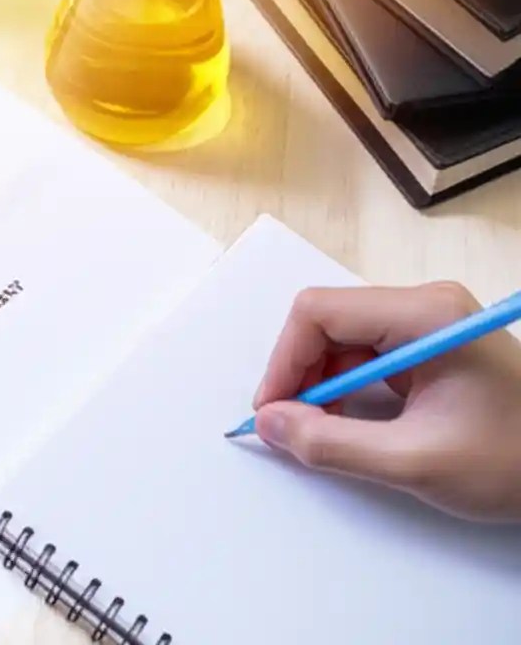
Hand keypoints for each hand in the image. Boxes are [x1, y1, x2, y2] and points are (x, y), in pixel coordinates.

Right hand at [252, 282, 520, 521]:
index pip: (320, 312)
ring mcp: (427, 322)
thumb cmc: (513, 461)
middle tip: (292, 426)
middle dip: (300, 374)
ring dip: (320, 383)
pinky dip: (342, 387)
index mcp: (426, 316)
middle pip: (326, 321)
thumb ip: (332, 444)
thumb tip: (271, 424)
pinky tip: (348, 422)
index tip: (274, 411)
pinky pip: (363, 353)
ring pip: (340, 338)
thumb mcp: (414, 462)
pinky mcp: (428, 344)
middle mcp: (424, 306)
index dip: (285, 361)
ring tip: (323, 430)